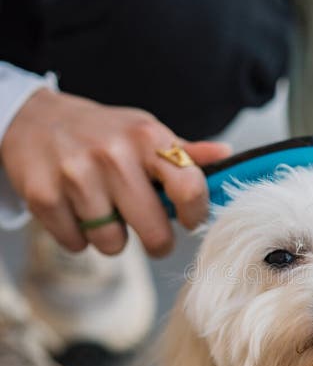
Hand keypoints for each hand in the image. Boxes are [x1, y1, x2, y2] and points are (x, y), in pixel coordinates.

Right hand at [0, 88, 229, 256]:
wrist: (34, 121)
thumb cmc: (102, 133)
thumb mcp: (144, 132)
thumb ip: (184, 152)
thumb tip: (225, 156)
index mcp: (147, 137)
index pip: (189, 187)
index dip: (195, 214)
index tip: (190, 220)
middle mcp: (113, 154)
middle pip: (154, 232)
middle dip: (156, 241)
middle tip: (150, 232)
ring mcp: (76, 175)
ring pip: (112, 244)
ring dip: (111, 239)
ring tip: (103, 212)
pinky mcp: (44, 196)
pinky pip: (76, 245)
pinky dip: (78, 238)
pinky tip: (76, 212)